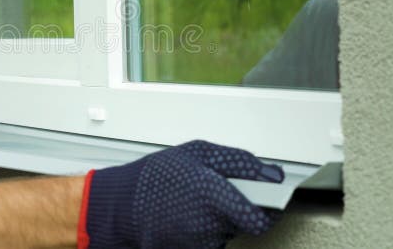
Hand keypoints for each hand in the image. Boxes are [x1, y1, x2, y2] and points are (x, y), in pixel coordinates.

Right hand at [79, 140, 283, 248]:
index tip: (268, 201)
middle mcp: (209, 223)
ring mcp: (200, 242)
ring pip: (227, 232)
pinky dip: (205, 230)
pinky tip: (188, 215)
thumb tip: (270, 173)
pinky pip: (210, 241)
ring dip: (220, 220)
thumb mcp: (199, 153)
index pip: (261, 218)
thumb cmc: (157, 176)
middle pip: (244, 224)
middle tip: (220, 193)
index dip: (267, 210)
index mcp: (214, 195)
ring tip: (197, 203)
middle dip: (238, 209)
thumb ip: (240, 162)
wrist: (121, 205)